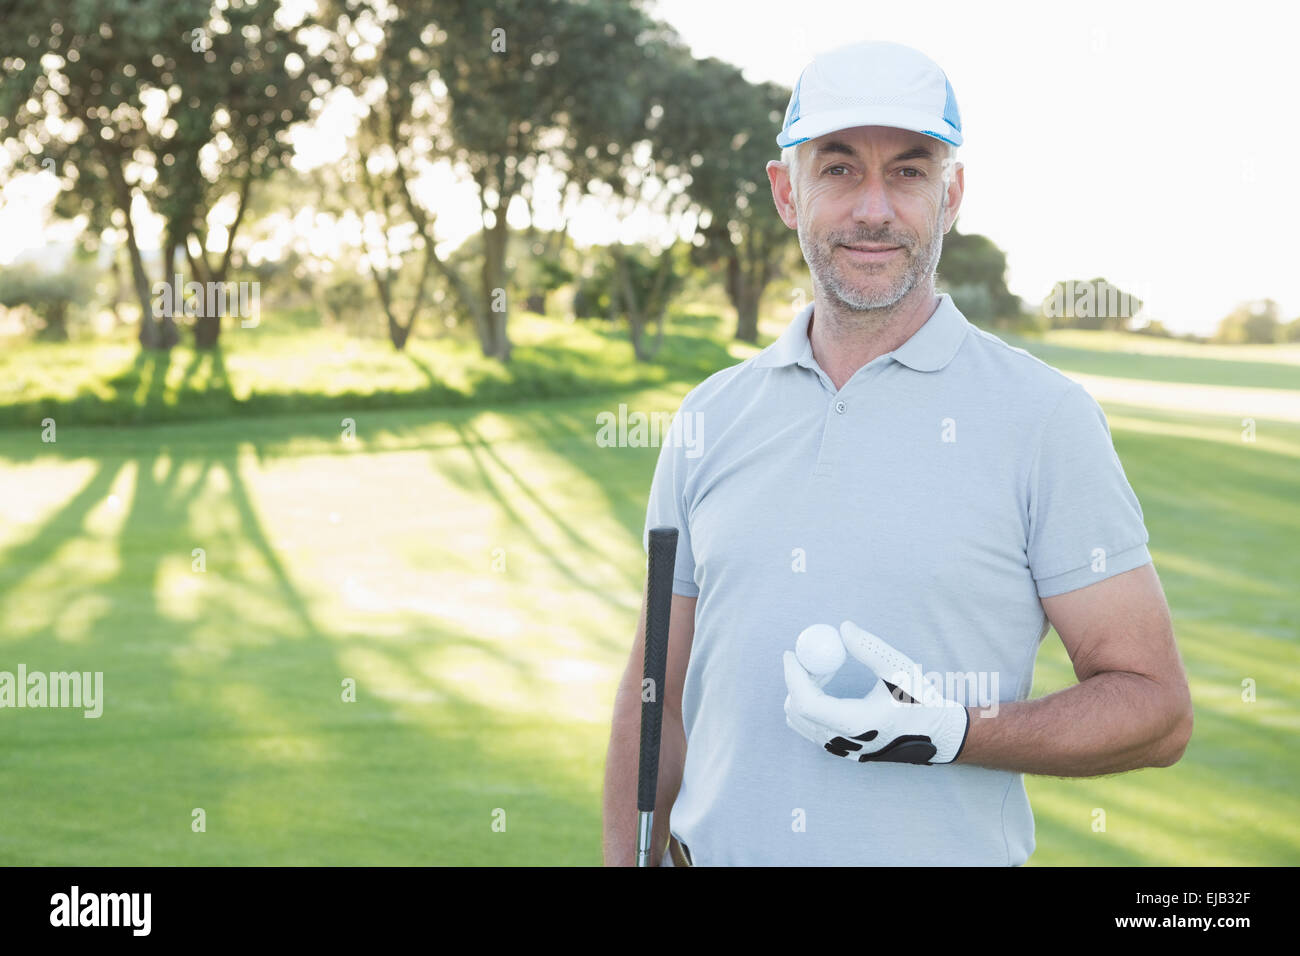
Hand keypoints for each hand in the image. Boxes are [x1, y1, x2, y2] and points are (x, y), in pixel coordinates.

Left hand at [783, 620, 969, 764]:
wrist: (938, 736)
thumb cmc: (921, 700)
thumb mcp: (901, 669)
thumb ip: (871, 648)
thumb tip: (843, 627)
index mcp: (857, 723)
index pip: (807, 702)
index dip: (793, 676)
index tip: (791, 652)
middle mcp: (845, 742)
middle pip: (797, 711)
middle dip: (797, 681)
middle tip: (811, 657)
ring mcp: (843, 750)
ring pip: (801, 721)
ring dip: (804, 692)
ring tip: (827, 671)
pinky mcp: (844, 752)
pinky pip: (812, 728)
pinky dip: (812, 705)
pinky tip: (832, 688)